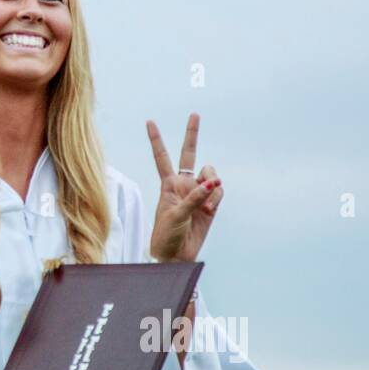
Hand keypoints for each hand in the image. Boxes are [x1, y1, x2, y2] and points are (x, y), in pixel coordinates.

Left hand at [146, 112, 222, 262]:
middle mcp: (183, 184)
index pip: (161, 156)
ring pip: (210, 174)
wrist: (176, 255)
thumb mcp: (175, 214)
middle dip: (192, 134)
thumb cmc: (167, 234)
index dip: (156, 139)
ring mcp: (198, 192)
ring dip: (211, 185)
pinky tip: (209, 209)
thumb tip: (213, 182)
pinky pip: (219, 190)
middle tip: (195, 114)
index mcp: (168, 184)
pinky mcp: (210, 203)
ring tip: (204, 205)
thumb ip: (194, 197)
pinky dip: (216, 197)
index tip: (149, 121)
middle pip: (189, 154)